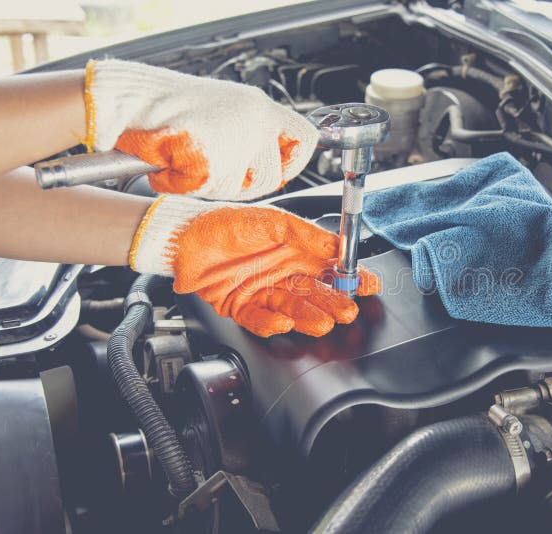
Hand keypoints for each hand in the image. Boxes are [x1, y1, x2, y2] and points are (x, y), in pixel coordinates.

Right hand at [85, 59, 317, 199]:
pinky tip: (170, 164)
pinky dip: (182, 184)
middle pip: (271, 178)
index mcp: (260, 106)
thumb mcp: (225, 111)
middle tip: (215, 173)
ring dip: (210, 185)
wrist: (128, 98)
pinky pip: (206, 189)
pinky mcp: (213, 156)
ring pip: (237, 189)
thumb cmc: (169, 108)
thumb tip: (273, 162)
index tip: (277, 169)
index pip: (305, 140)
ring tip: (185, 160)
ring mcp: (236, 138)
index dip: (293, 162)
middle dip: (244, 186)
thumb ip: (252, 132)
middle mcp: (255, 119)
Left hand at [130, 196, 379, 336]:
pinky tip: (281, 322)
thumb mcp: (273, 222)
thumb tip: (338, 246)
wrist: (183, 237)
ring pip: (292, 309)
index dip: (350, 277)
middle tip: (346, 310)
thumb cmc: (226, 222)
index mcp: (295, 251)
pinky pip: (260, 320)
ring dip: (308, 317)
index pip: (330, 267)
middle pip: (315, 293)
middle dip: (333, 303)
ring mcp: (263, 291)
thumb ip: (307, 235)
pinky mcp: (242, 307)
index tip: (368, 284)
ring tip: (322, 322)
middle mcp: (282, 272)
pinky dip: (271, 323)